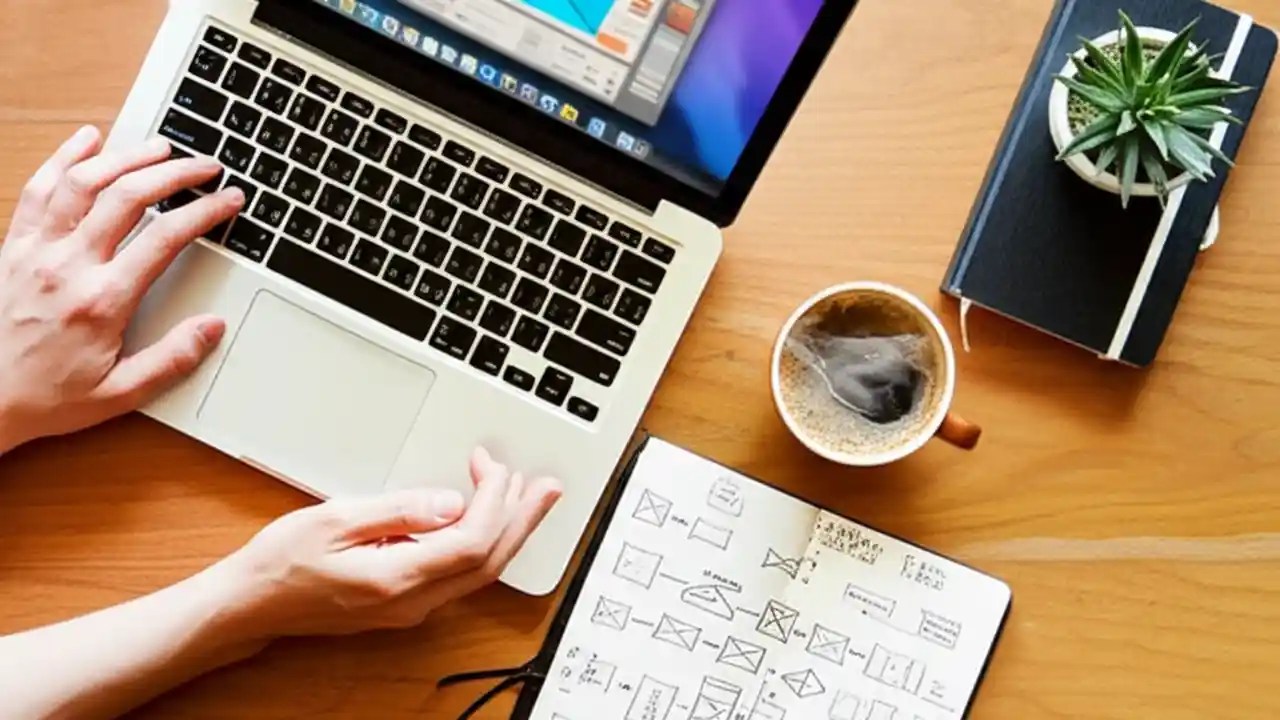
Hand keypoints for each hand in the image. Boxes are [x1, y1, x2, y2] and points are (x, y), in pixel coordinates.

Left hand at [0, 127, 243, 453]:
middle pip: (128, 196)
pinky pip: (38, 190)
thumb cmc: (46, 398)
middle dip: (175, 172)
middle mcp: (68, 266)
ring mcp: (35, 251)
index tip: (228, 200)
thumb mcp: (120, 393)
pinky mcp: (12, 246)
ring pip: (83, 182)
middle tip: (205, 165)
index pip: (166, 238)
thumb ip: (172, 359)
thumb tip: (212, 327)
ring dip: (125, 157)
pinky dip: (63, 158)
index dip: (205, 212)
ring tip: (159, 147)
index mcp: (102, 301)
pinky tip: (86, 140)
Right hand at [211, 448, 560, 640]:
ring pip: (481, 570)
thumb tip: (452, 501)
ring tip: (529, 496)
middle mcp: (413, 602)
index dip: (493, 500)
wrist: (251, 604)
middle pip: (491, 560)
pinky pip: (462, 573)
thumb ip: (400, 510)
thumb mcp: (337, 520)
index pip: (473, 541)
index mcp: (397, 579)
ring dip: (509, 530)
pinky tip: (487, 518)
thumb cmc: (283, 561)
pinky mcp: (408, 603)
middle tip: (547, 484)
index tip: (490, 464)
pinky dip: (484, 541)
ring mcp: (413, 608)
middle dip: (523, 518)